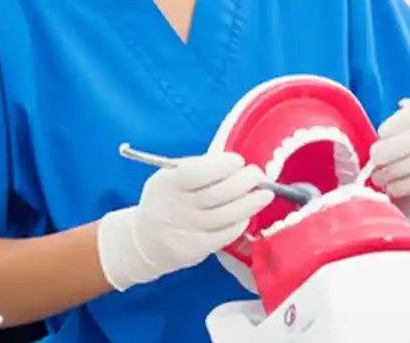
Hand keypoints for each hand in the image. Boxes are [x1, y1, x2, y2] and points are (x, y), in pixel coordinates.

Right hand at [96, 152, 272, 290]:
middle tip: (258, 175)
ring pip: (226, 216)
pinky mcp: (198, 249)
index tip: (238, 161)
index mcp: (168, 184)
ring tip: (265, 194)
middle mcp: (177, 207)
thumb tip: (231, 164)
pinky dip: (240, 223)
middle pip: (217, 194)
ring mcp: (188, 230)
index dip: (222, 166)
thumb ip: (196, 169)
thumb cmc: (165, 200)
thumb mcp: (169, 178)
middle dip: (244, 182)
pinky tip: (247, 214)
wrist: (145, 240)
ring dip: (250, 203)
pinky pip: (226, 234)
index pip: (196, 173)